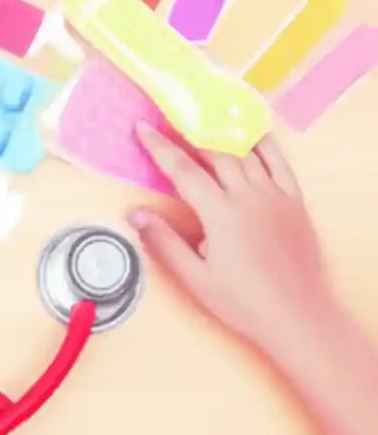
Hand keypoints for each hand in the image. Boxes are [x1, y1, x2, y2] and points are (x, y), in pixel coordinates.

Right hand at [131, 124, 340, 353]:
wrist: (298, 316)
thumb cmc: (244, 302)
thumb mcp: (196, 279)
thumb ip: (165, 243)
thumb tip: (136, 214)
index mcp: (222, 214)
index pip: (184, 170)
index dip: (160, 147)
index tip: (142, 128)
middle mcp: (250, 196)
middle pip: (215, 153)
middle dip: (189, 134)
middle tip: (169, 118)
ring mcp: (276, 196)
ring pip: (246, 153)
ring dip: (222, 136)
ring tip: (203, 123)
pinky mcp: (295, 201)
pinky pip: (280, 163)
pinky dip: (264, 145)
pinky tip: (252, 136)